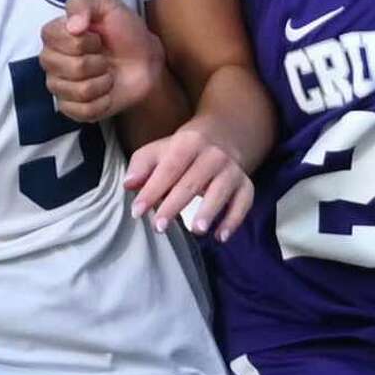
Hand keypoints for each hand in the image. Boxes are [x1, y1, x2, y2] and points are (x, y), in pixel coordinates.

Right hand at [39, 0, 164, 123]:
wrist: (145, 60)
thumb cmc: (124, 31)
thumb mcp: (107, 5)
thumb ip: (84, 4)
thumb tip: (73, 26)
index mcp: (54, 36)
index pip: (53, 39)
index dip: (82, 40)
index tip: (97, 37)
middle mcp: (51, 62)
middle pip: (68, 67)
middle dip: (96, 62)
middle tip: (105, 57)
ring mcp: (60, 87)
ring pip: (77, 91)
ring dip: (102, 82)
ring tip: (108, 73)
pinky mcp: (72, 109)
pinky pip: (83, 111)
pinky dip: (103, 102)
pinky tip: (107, 92)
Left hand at [124, 122, 254, 242]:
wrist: (222, 138)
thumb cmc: (182, 152)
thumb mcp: (159, 151)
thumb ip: (142, 165)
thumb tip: (129, 184)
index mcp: (189, 142)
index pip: (169, 168)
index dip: (152, 190)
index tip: (137, 212)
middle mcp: (214, 154)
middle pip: (192, 182)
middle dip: (174, 206)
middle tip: (159, 227)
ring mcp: (232, 169)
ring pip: (221, 191)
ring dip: (210, 211)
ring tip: (196, 230)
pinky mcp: (246, 184)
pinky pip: (244, 203)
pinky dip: (234, 220)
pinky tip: (220, 237)